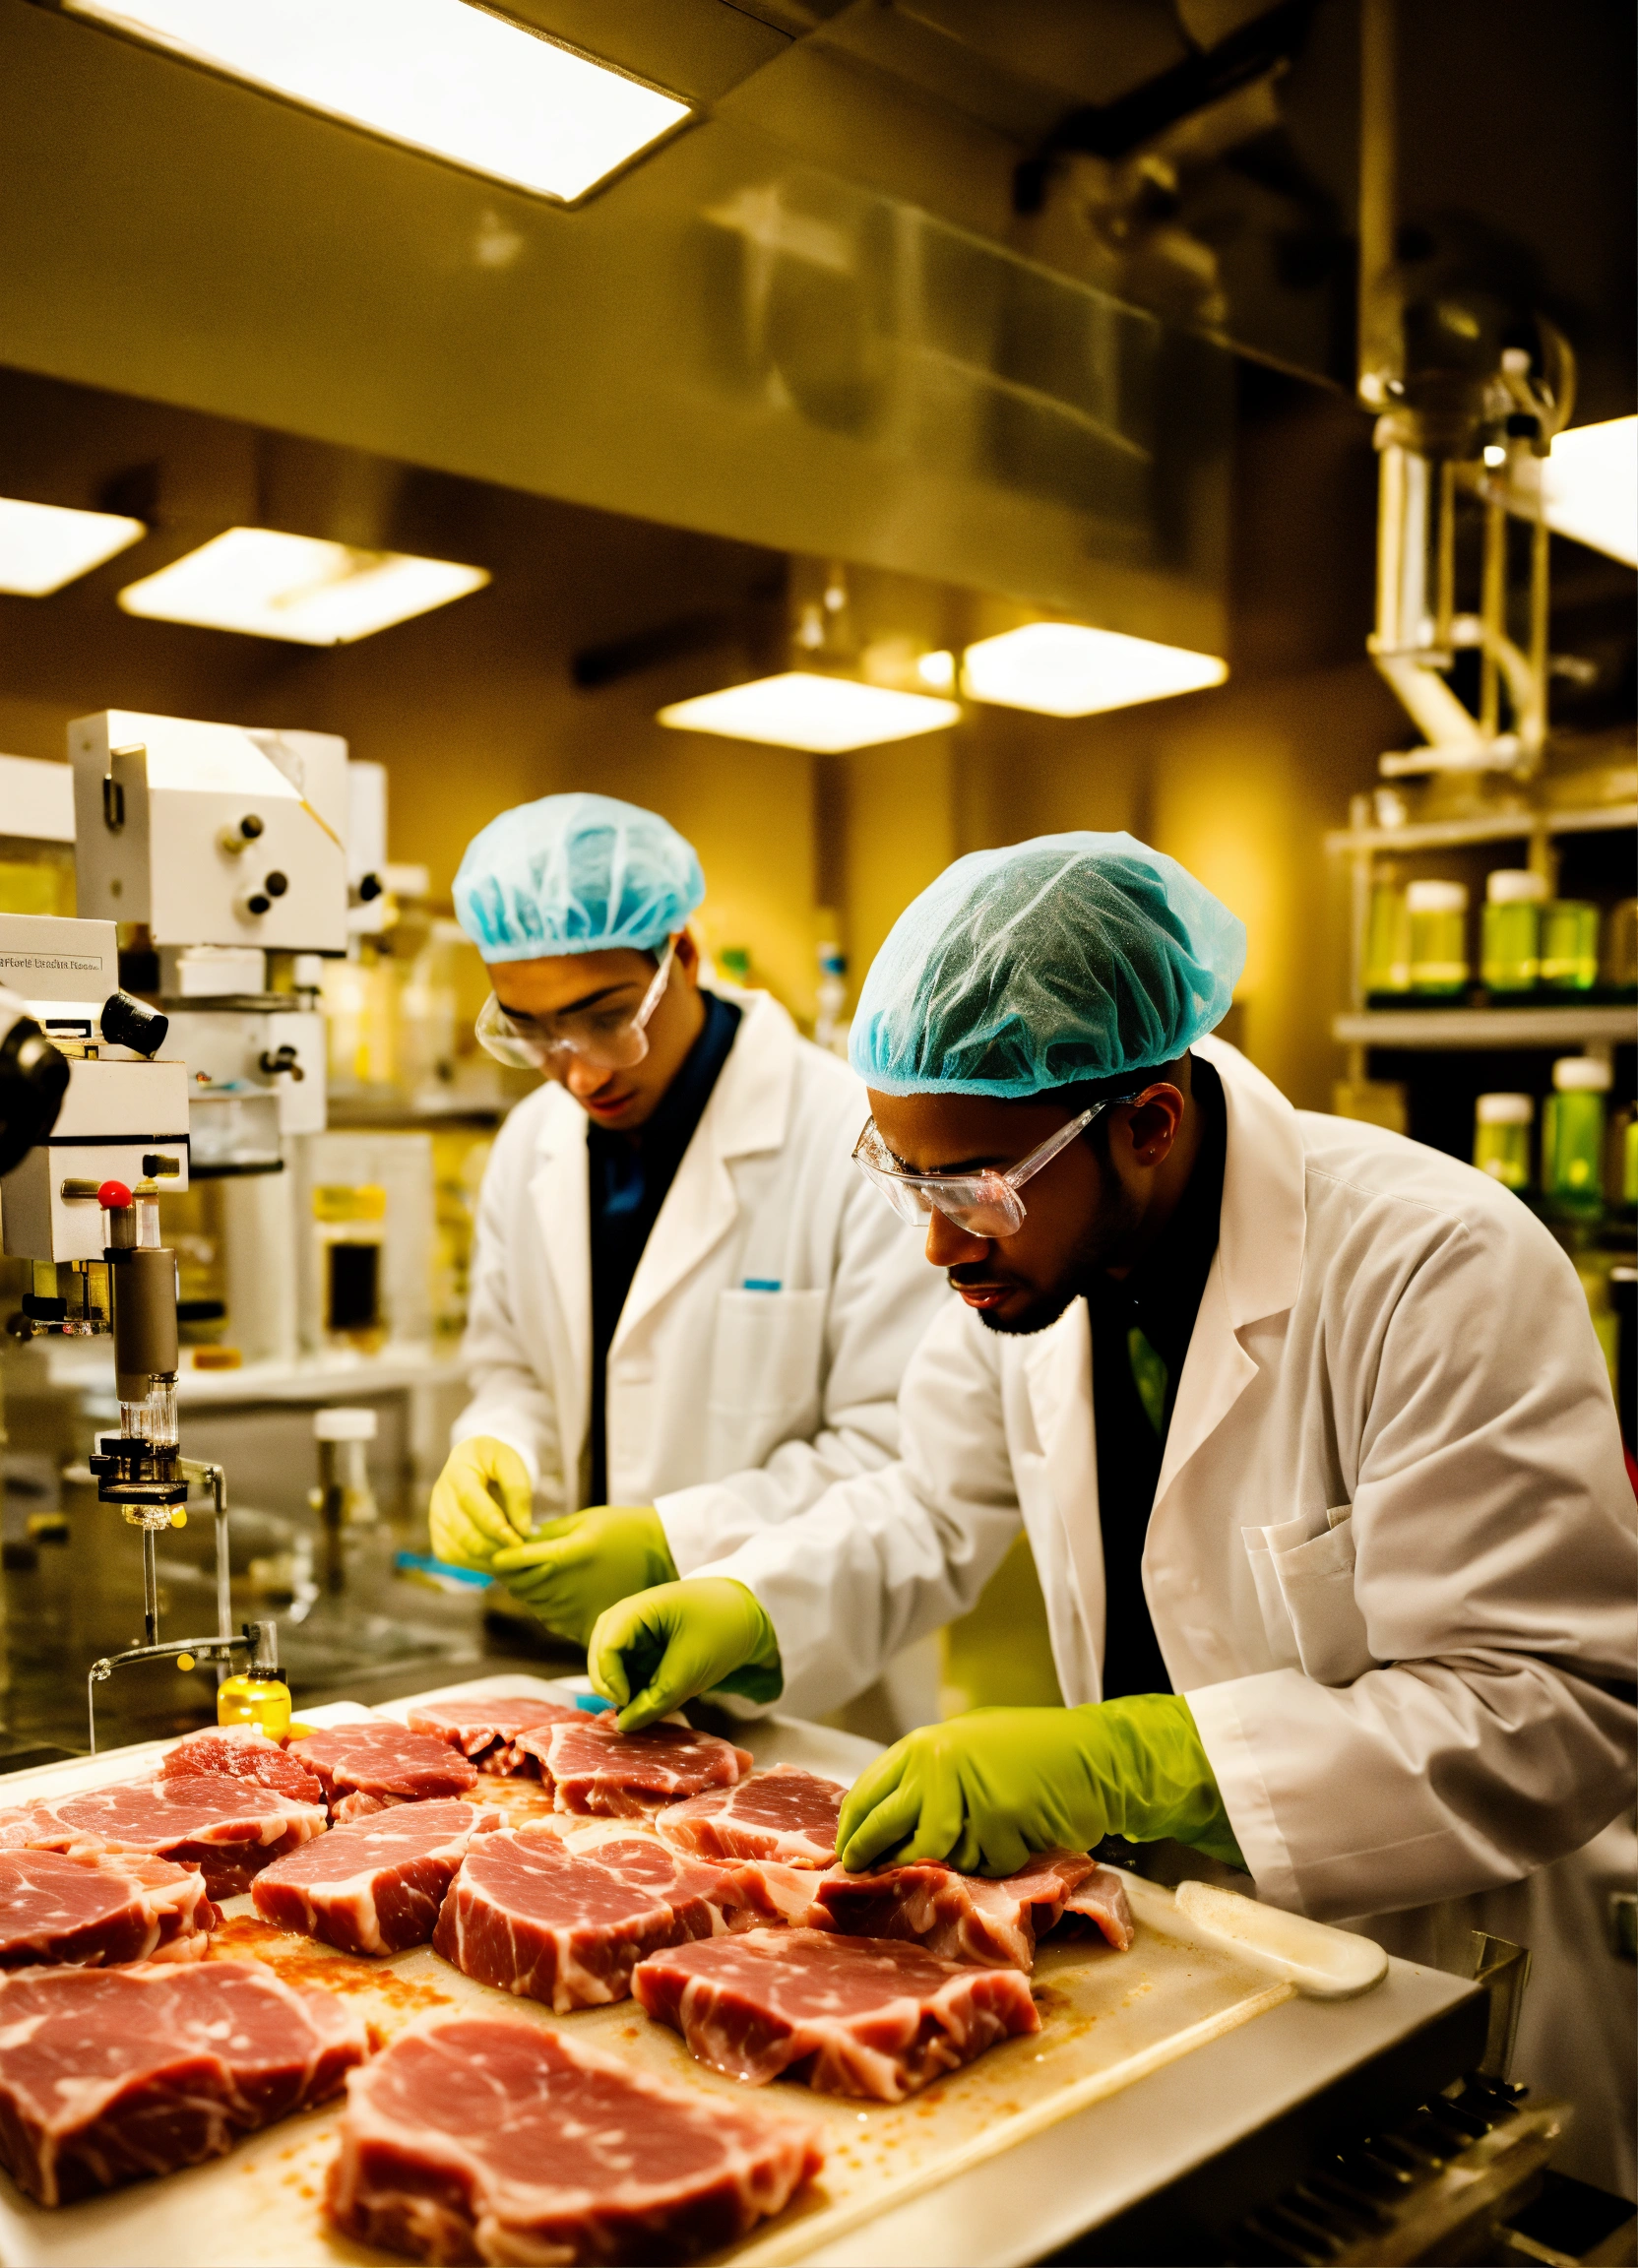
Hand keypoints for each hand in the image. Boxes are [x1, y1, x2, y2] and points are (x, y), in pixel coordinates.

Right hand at [428, 1437, 533, 1567]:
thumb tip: (523, 1529)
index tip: (518, 1540)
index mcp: (457, 1472)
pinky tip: (498, 1555)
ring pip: (461, 1551)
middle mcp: (439, 1497)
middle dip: (497, 1546)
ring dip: (490, 1558)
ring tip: (513, 1552)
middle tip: (522, 1549)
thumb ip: (518, 1491)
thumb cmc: (495, 1462)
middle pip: (465, 1533)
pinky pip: (455, 1558)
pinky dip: (479, 1563)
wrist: (473, 1463)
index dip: (495, 1525)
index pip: (471, 1502)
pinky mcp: (437, 1536)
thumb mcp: (511, 1463)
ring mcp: (435, 1518)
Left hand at [489, 1506, 677, 1647]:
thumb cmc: (625, 1531)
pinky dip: (550, 1607)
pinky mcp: (584, 1629)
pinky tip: (568, 1592)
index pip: (512, 1563)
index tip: (503, 1552)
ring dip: (532, 1590)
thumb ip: (545, 1534)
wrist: (665, 1558)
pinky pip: (551, 1620)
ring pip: (531, 1604)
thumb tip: (513, 1542)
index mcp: (565, 1556)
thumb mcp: (583, 1520)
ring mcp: (574, 1613)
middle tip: (524, 1561)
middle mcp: (566, 1588)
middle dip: (514, 1573)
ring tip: (552, 1575)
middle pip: (516, 1587)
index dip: (502, 1557)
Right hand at [587, 1578, 781, 1731]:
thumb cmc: (723, 1630)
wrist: (751, 1617)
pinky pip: (627, 1672)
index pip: (606, 1645)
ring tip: (646, 1705)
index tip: (628, 1701)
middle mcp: (628, 1618)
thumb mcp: (690, 1669)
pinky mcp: (644, 1649)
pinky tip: (650, 1702)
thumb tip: (623, 1726)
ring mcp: (635, 1633)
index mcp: (639, 1609)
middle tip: (631, 1710)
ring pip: (610, 1667)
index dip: (610, 1677)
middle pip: (599, 1655)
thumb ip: (655, 1700)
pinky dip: (634, 1689)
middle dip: (610, 1685)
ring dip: (623, 1689)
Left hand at [835, 1694, 1243, 1878]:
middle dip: (878, 1865)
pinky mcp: (996, 1824)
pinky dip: (992, 1869)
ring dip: (946, 1868)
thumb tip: (880, 1829)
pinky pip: (979, 1868)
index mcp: (922, 1747)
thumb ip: (924, 1783)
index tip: (847, 1861)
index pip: (865, 1798)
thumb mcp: (965, 1752)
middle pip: (883, 1832)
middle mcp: (934, 1766)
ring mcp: (964, 1795)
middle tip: (878, 1885)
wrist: (1097, 1755)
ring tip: (975, 1854)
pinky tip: (1014, 1845)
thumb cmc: (1034, 1755)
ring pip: (930, 1858)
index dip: (852, 1836)